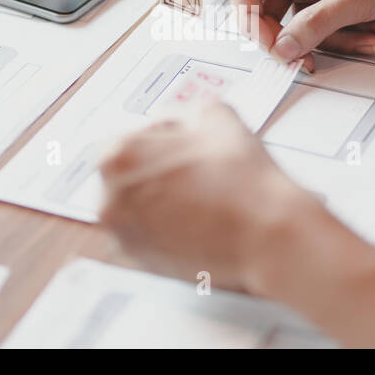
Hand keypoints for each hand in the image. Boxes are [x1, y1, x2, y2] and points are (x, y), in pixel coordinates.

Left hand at [97, 101, 323, 290]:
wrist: (265, 235)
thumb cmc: (241, 179)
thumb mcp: (212, 113)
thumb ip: (177, 111)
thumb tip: (165, 122)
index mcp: (118, 157)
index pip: (131, 140)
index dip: (161, 141)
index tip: (182, 149)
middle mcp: (109, 200)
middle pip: (128, 176)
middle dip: (155, 173)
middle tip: (192, 175)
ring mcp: (123, 236)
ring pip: (136, 208)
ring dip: (160, 202)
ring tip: (200, 200)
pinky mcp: (142, 263)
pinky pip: (148, 236)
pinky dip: (166, 229)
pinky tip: (197, 222)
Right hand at [229, 0, 374, 66]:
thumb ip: (313, 27)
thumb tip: (282, 51)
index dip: (252, 23)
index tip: (274, 47)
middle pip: (273, 18)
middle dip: (295, 42)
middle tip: (308, 62)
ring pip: (307, 30)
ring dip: (338, 42)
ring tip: (371, 38)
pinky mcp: (340, 4)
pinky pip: (331, 31)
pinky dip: (354, 37)